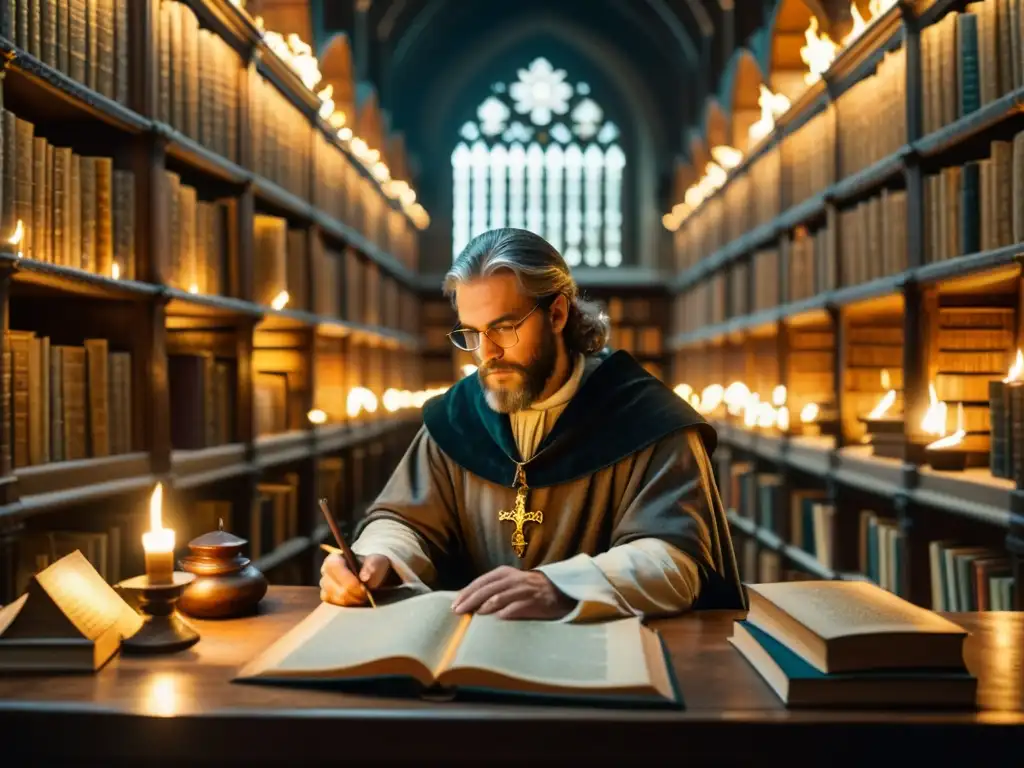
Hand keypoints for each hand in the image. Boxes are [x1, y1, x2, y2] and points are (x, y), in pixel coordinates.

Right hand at [319, 553, 390, 606]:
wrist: (369, 575)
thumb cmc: (371, 566)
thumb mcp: (376, 562)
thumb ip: (372, 566)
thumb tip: (364, 577)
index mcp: (334, 558)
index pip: (335, 567)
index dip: (349, 579)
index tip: (364, 588)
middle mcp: (325, 571)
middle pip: (336, 586)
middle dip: (353, 593)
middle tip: (367, 595)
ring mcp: (324, 585)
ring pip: (336, 597)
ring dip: (352, 600)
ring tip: (364, 597)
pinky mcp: (327, 597)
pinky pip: (336, 604)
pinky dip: (349, 604)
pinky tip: (357, 600)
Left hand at [451, 565, 575, 619]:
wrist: (557, 590)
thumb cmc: (526, 589)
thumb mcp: (508, 583)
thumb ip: (490, 590)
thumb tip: (466, 602)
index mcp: (503, 573)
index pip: (480, 582)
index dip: (466, 593)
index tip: (454, 605)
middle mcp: (512, 578)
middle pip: (486, 589)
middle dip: (470, 600)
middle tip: (458, 612)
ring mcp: (523, 589)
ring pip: (500, 596)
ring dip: (485, 606)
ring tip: (475, 614)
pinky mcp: (534, 601)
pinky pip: (517, 607)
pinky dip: (506, 612)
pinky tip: (497, 619)